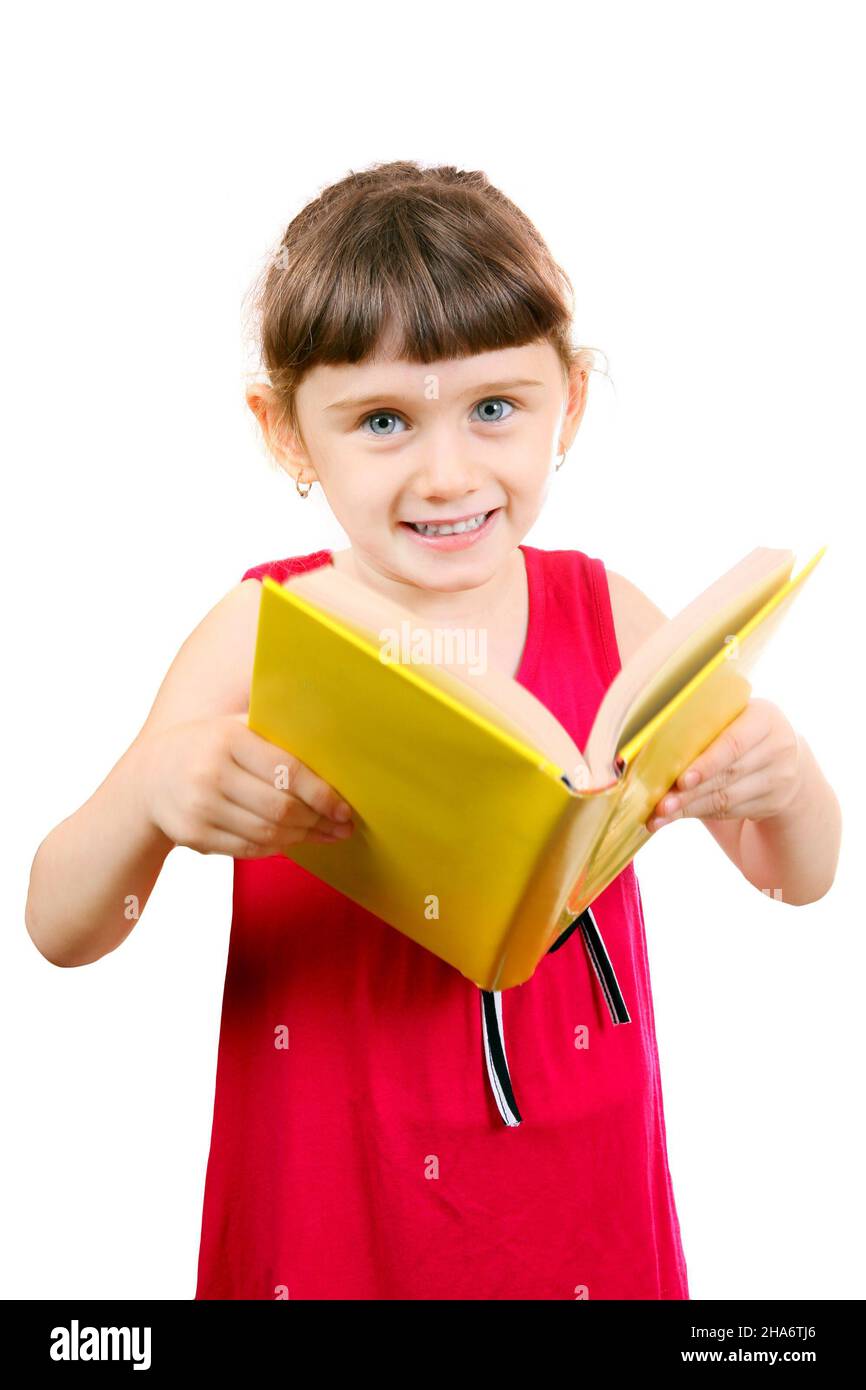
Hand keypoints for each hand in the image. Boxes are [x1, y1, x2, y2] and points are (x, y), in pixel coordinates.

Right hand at [140, 712, 355, 856]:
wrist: (148, 780)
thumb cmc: (207, 748)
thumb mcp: (234, 727)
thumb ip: (276, 734)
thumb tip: (334, 751)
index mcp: (229, 738)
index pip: (288, 771)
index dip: (322, 794)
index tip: (345, 808)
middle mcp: (211, 773)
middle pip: (280, 809)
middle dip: (317, 821)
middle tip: (340, 826)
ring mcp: (199, 807)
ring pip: (267, 834)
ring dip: (301, 838)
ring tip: (321, 834)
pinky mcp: (193, 836)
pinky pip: (247, 850)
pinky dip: (275, 848)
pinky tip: (291, 841)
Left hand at [646, 698, 802, 831]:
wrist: (781, 755)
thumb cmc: (738, 730)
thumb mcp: (731, 717)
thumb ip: (703, 726)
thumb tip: (650, 744)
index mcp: (763, 719)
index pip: (734, 744)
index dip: (707, 764)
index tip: (681, 780)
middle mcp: (777, 748)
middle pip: (727, 775)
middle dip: (689, 792)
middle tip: (659, 804)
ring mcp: (778, 779)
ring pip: (726, 798)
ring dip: (688, 808)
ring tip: (658, 815)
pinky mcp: (772, 803)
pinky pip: (728, 811)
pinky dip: (698, 814)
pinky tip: (673, 816)